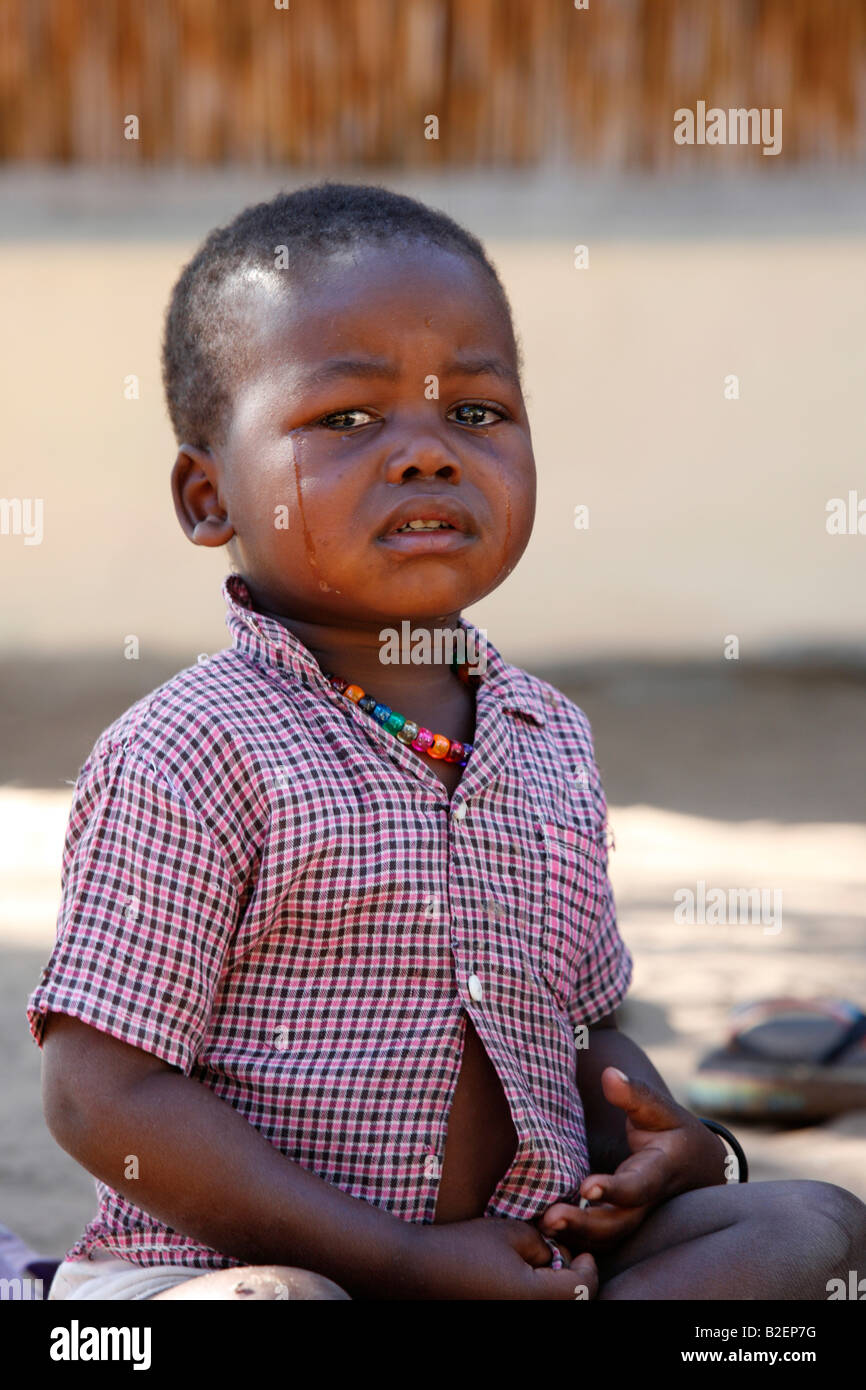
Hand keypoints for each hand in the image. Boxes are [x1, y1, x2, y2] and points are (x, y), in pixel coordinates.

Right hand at [401, 1216, 598, 1299]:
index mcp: (534, 1298)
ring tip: (538, 1267)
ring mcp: (509, 1320)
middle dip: (574, 1282)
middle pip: (570, 1305)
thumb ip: (545, 1245)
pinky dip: (533, 1298)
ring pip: (550, 1308)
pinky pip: (527, 1308)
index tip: (585, 1251)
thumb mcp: (511, 1232)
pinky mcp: (496, 1316)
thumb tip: (557, 1259)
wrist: (417, 1270)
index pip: (583, 1289)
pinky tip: (520, 1281)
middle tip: (563, 1257)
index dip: (589, 1267)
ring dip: (554, 1292)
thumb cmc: (463, 1246)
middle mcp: (525, 1317)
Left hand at [538, 1067, 726, 1253]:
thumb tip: (609, 1074)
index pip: (638, 1187)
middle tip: (550, 1218)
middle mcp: (647, 1203)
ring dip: (575, 1238)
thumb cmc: (674, 1132)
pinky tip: (544, 1235)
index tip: (586, 1187)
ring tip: (541, 1228)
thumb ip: (635, 1095)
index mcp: (659, 1172)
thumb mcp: (661, 1110)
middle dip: (585, 1225)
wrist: (700, 1168)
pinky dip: (575, 1243)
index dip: (614, 1190)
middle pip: (618, 1225)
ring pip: (608, 1240)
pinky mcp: (622, 1225)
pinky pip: (600, 1243)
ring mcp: (636, 1219)